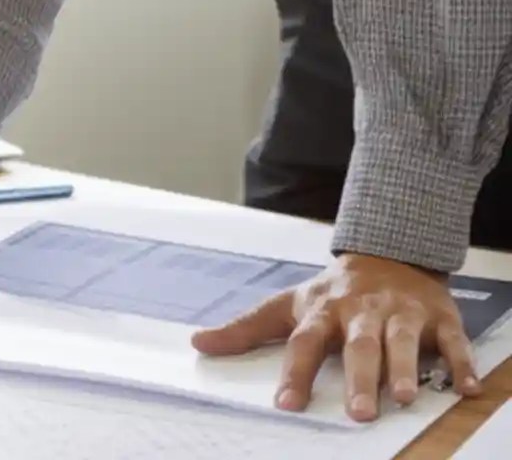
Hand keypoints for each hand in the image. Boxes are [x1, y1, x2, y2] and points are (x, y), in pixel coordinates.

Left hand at [191, 253, 480, 421]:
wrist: (387, 252)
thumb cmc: (333, 293)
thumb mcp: (286, 305)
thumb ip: (245, 329)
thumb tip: (199, 343)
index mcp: (323, 311)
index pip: (304, 343)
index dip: (294, 372)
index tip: (286, 403)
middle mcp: (361, 311)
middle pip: (359, 345)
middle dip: (360, 377)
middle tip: (358, 413)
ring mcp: (400, 312)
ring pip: (402, 340)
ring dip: (405, 368)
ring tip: (406, 397)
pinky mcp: (437, 315)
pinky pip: (451, 340)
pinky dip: (461, 362)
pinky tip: (465, 386)